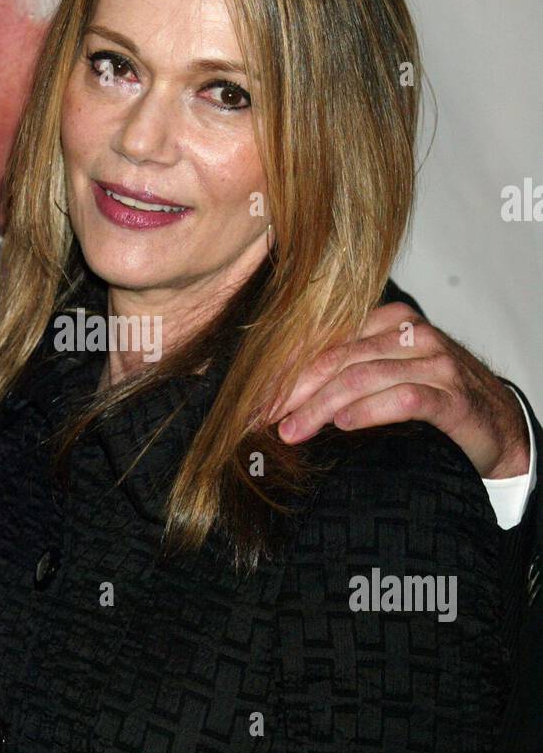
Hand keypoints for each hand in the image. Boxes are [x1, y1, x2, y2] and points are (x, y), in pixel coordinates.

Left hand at [270, 303, 529, 478]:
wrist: (498, 422)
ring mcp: (434, 363)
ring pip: (362, 378)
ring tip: (293, 431)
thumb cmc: (434, 396)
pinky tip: (343, 426)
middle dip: (293, 391)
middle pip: (337, 358)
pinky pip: (402, 398)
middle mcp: (410, 334)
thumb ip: (345, 370)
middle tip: (262, 419)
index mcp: (388, 321)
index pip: (324, 339)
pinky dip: (367, 412)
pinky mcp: (452, 396)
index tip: (253, 397)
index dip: (284, 369)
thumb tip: (280, 393)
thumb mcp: (387, 372)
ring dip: (320, 407)